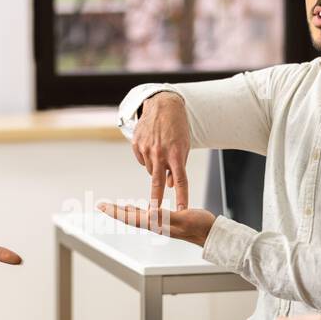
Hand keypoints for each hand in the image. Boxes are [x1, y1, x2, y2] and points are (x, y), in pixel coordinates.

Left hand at [97, 201, 215, 246]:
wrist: (210, 233)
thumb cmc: (200, 225)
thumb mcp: (183, 218)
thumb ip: (166, 217)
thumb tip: (149, 212)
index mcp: (156, 224)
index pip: (130, 217)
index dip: (115, 212)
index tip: (102, 206)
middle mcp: (155, 225)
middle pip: (129, 218)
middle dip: (114, 211)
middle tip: (101, 205)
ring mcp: (159, 224)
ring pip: (135, 216)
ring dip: (123, 211)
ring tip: (113, 206)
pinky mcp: (165, 220)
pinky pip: (145, 214)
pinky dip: (136, 210)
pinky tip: (134, 207)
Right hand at [130, 91, 190, 211]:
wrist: (163, 105)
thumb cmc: (177, 127)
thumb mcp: (183, 146)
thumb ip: (177, 167)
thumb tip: (170, 184)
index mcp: (176, 154)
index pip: (181, 180)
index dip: (182, 196)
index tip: (183, 210)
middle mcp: (160, 153)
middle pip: (158, 182)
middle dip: (156, 199)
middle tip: (154, 214)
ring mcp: (147, 149)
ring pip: (150, 170)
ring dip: (156, 168)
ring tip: (161, 153)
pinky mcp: (136, 145)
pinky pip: (142, 160)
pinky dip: (147, 159)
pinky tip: (152, 146)